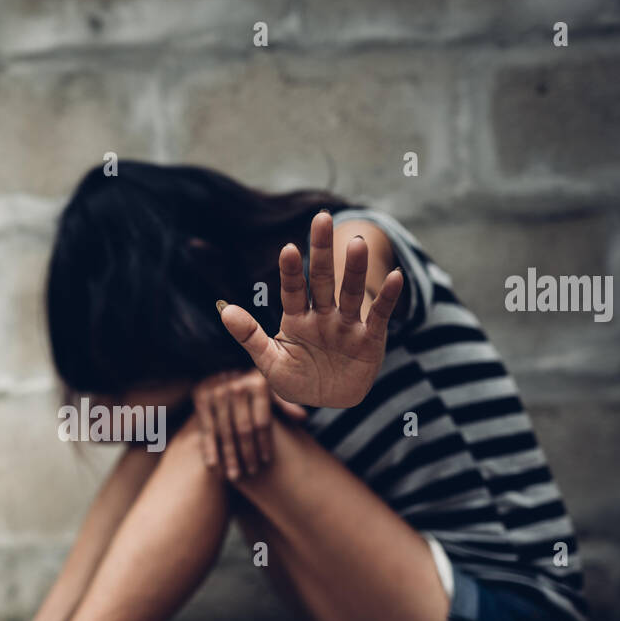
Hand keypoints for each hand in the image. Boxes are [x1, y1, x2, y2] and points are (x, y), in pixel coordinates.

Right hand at [192, 369, 306, 478]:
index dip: (265, 442)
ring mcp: (216, 392)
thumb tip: (302, 418)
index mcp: (258, 384)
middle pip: (243, 429)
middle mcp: (236, 387)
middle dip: (248, 453)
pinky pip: (207, 429)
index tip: (267, 460)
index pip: (262, 421)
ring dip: (229, 457)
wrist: (224, 367)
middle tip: (252, 472)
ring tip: (235, 477)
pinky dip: (210, 449)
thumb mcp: (272, 390)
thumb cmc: (255, 386)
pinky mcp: (201, 399)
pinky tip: (214, 468)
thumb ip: (285, 404)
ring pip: (225, 432)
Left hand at [217, 212, 403, 408]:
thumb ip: (250, 336)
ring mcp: (347, 325)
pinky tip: (395, 276)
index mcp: (296, 319)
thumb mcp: (270, 362)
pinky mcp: (370, 339)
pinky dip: (387, 298)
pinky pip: (379, 315)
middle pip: (321, 279)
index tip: (287, 248)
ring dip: (353, 269)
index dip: (290, 271)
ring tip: (357, 242)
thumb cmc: (297, 380)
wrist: (329, 403)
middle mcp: (323, 315)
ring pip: (350, 293)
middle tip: (322, 218)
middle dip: (321, 251)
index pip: (292, 290)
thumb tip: (224, 311)